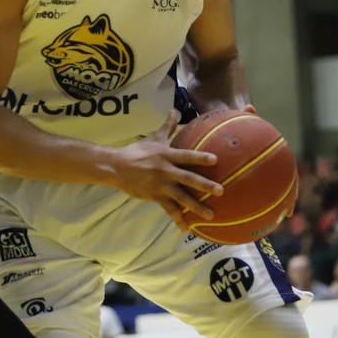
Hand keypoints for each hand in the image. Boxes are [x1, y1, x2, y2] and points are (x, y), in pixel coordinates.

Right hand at [110, 110, 224, 232]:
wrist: (116, 167)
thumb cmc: (137, 151)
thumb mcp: (154, 138)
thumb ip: (167, 126)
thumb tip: (174, 109)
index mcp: (166, 155)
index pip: (186, 156)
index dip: (200, 157)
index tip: (215, 160)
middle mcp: (165, 171)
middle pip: (187, 178)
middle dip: (204, 185)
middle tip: (220, 190)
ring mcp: (160, 185)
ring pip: (181, 198)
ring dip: (196, 207)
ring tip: (210, 215)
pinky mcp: (155, 197)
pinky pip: (169, 210)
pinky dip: (178, 219)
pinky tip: (187, 228)